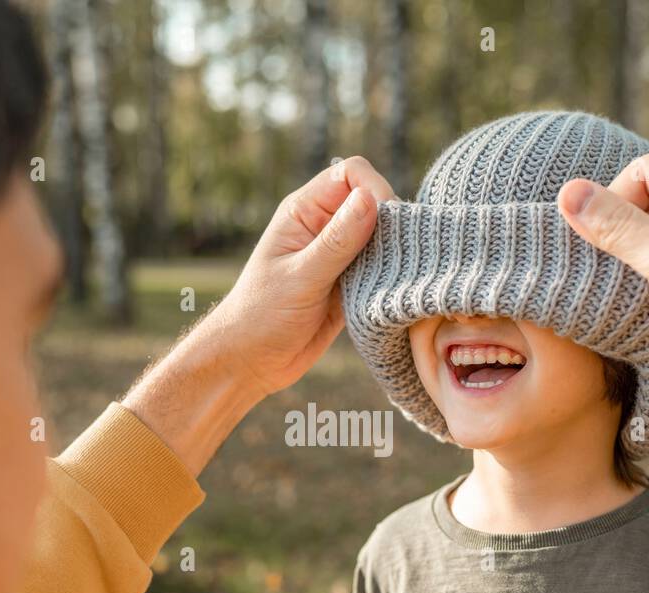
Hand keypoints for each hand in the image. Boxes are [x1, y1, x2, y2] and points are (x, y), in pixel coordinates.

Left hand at [210, 156, 396, 399]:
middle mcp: (324, 227)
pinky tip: (393, 291)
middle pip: (374, 203)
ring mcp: (339, 256)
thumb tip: (370, 198)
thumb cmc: (262, 315)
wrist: (251, 361)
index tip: (389, 221)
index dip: (375, 189)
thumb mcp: (301, 277)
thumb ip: (337, 241)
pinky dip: (391, 276)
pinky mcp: (351, 283)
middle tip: (397, 255)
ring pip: (382, 237)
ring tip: (397, 275)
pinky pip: (381, 268)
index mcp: (304, 212)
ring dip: (394, 252)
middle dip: (392, 223)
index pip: (352, 174)